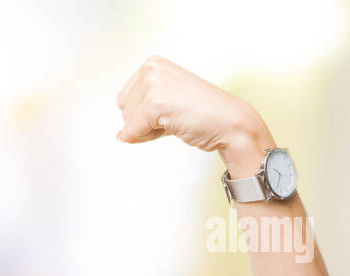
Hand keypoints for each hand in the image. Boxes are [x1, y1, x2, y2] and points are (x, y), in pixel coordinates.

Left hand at [115, 56, 272, 176]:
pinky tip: (172, 126)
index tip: (169, 108)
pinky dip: (148, 137)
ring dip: (148, 130)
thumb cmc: (203, 112)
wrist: (229, 122)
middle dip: (143, 122)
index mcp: (152, 64)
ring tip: (175, 119)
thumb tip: (120, 135)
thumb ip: (139, 114)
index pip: (124, 99)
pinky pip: (133, 132)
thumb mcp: (165, 104)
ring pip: (127, 122)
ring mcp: (151, 84)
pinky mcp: (153, 103)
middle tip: (174, 116)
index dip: (143, 113)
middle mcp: (150, 69)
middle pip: (123, 110)